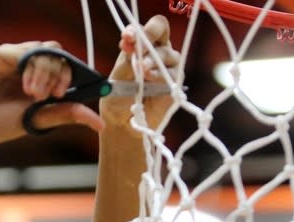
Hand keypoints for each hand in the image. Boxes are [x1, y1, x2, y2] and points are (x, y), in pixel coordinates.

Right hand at [0, 41, 103, 152]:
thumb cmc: (1, 124)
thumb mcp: (40, 119)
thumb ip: (67, 114)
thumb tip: (99, 123)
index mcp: (41, 77)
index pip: (64, 64)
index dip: (70, 74)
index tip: (64, 93)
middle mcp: (28, 64)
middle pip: (56, 54)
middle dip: (57, 74)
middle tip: (47, 96)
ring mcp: (12, 58)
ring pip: (42, 50)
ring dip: (44, 71)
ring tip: (33, 94)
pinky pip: (20, 50)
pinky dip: (28, 66)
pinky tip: (24, 86)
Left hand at [101, 15, 180, 130]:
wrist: (121, 121)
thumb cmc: (118, 96)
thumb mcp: (118, 76)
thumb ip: (126, 59)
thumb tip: (130, 41)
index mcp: (143, 45)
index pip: (150, 27)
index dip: (140, 28)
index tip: (127, 37)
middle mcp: (159, 51)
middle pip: (162, 32)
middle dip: (147, 38)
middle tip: (135, 50)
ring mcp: (169, 67)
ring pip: (168, 53)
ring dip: (153, 59)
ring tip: (141, 69)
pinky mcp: (175, 84)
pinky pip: (173, 74)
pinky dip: (160, 75)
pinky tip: (149, 78)